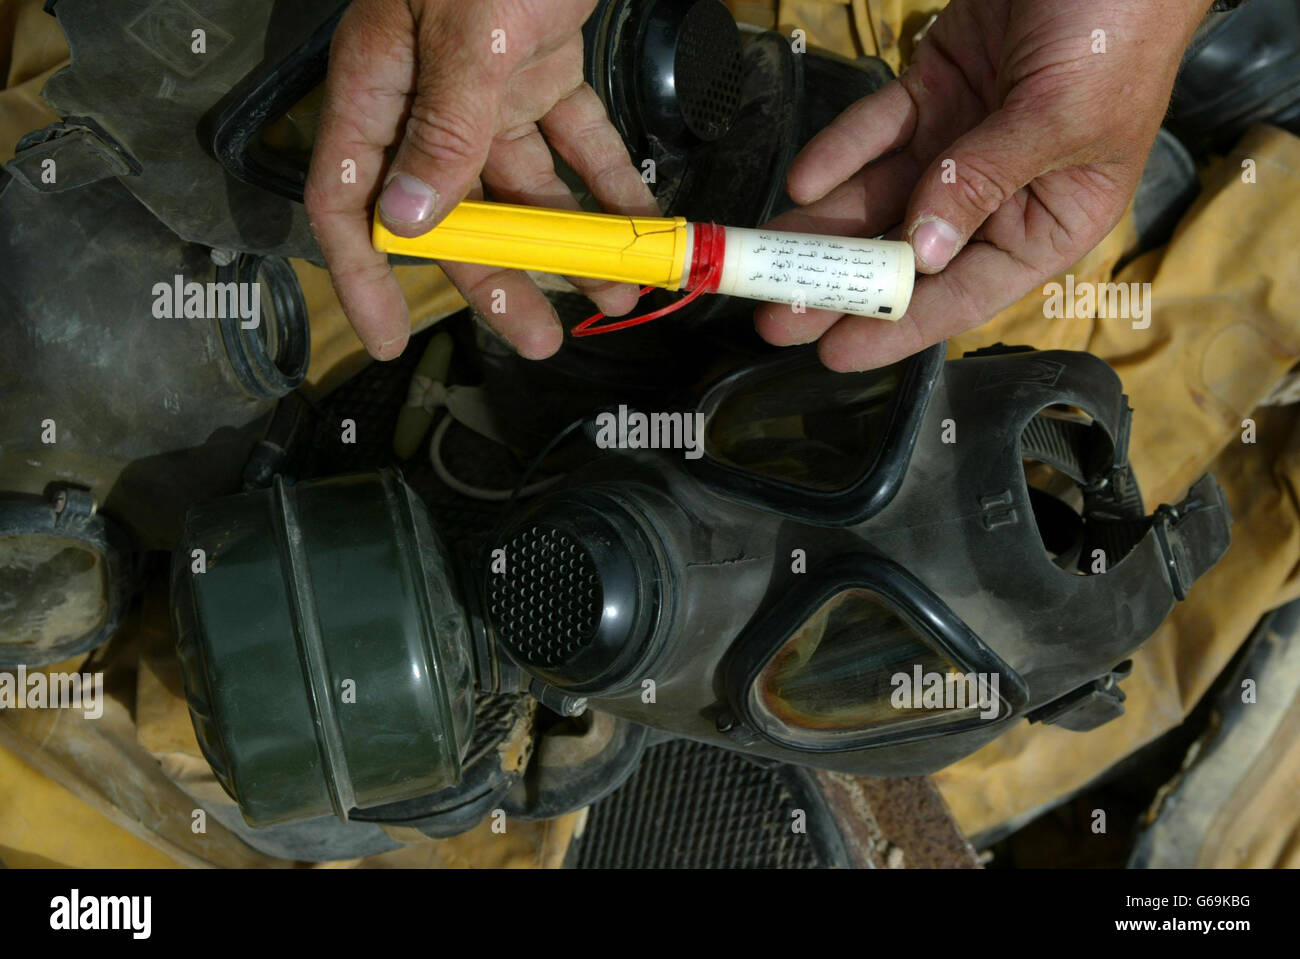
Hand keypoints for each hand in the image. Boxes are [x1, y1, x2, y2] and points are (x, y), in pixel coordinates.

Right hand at [306, 0, 656, 360]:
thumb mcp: (469, 28)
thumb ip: (442, 124)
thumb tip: (407, 219)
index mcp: (381, 86)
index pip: (348, 200)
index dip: (364, 275)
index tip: (387, 334)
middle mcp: (426, 96)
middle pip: (450, 213)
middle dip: (498, 279)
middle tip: (540, 337)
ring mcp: (487, 85)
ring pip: (518, 187)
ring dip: (568, 242)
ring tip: (616, 290)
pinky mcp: (541, 68)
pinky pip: (572, 141)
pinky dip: (605, 183)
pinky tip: (638, 225)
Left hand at [756, 0, 1209, 370]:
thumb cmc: (1118, 27)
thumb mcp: (1061, 115)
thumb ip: (987, 179)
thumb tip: (924, 250)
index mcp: (1050, 220)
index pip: (964, 292)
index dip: (898, 326)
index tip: (837, 352)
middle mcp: (1000, 194)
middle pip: (907, 255)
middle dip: (840, 285)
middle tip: (775, 317)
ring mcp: (960, 143)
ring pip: (879, 199)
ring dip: (821, 229)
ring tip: (764, 260)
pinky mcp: (931, 92)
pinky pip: (875, 131)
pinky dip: (838, 153)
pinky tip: (801, 182)